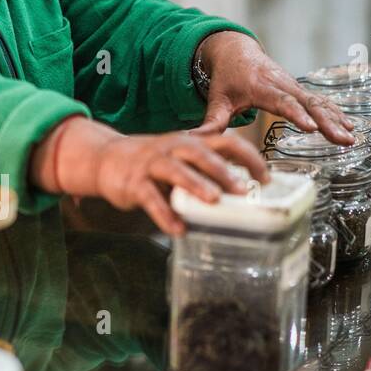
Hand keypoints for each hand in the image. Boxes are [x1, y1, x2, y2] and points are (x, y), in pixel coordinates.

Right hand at [30, 116, 269, 235]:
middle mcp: (172, 148)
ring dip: (196, 184)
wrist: (105, 158)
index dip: (247, 157)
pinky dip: (165, 214)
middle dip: (223, 170)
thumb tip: (241, 193)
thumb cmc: (151, 162)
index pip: (224, 142)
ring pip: (176, 171)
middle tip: (244, 190)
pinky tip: (178, 229)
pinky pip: (151, 199)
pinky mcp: (134, 183)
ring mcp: (151, 164)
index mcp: (189, 142)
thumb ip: (205, 171)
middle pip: (200, 154)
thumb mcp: (180, 159)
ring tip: (213, 201)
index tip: (265, 177)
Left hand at [193, 32, 355, 143]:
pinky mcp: (298, 90)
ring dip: (336, 119)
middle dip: (327, 121)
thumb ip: (209, 124)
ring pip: (318, 102)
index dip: (296, 114)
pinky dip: (335, 112)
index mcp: (261, 87)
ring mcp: (293, 86)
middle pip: (308, 103)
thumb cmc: (225, 79)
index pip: (282, 101)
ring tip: (351, 137)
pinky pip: (319, 101)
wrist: (235, 51)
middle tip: (342, 138)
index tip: (310, 128)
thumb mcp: (216, 100)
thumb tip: (194, 142)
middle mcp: (282, 84)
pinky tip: (348, 126)